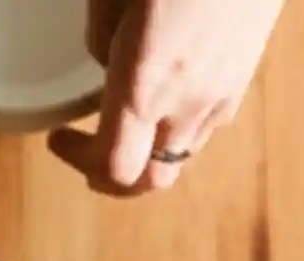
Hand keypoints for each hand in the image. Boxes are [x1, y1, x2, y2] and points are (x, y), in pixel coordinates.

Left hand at [49, 0, 284, 195]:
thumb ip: (101, 36)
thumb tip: (107, 65)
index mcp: (146, 85)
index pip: (114, 167)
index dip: (80, 162)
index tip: (60, 138)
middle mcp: (187, 103)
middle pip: (150, 182)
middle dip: (114, 179)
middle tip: (88, 152)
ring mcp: (222, 95)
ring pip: (179, 156)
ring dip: (147, 153)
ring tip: (125, 121)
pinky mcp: (243, 80)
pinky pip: (205, 125)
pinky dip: (177, 126)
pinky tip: (167, 94)